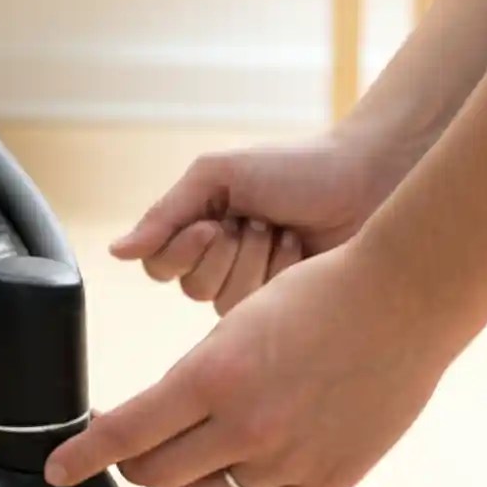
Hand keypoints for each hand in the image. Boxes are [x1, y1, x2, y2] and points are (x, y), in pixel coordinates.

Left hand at [44, 245, 464, 486]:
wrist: (404, 300)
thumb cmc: (318, 295)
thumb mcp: (235, 324)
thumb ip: (195, 377)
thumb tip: (158, 415)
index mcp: (214, 376)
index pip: (127, 433)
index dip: (84, 456)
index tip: (61, 468)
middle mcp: (247, 425)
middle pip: (158, 475)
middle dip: (132, 464)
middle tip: (130, 446)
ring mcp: (290, 459)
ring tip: (181, 462)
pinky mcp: (328, 479)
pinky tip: (233, 472)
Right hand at [112, 131, 415, 314]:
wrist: (369, 178)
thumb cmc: (297, 168)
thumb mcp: (219, 175)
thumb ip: (166, 212)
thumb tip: (116, 252)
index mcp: (200, 233)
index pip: (159, 265)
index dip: (181, 250)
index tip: (214, 221)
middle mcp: (223, 266)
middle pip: (192, 288)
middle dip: (228, 251)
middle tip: (259, 222)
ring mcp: (257, 293)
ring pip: (226, 307)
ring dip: (257, 261)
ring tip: (284, 233)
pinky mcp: (290, 314)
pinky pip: (262, 318)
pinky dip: (281, 276)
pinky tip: (303, 253)